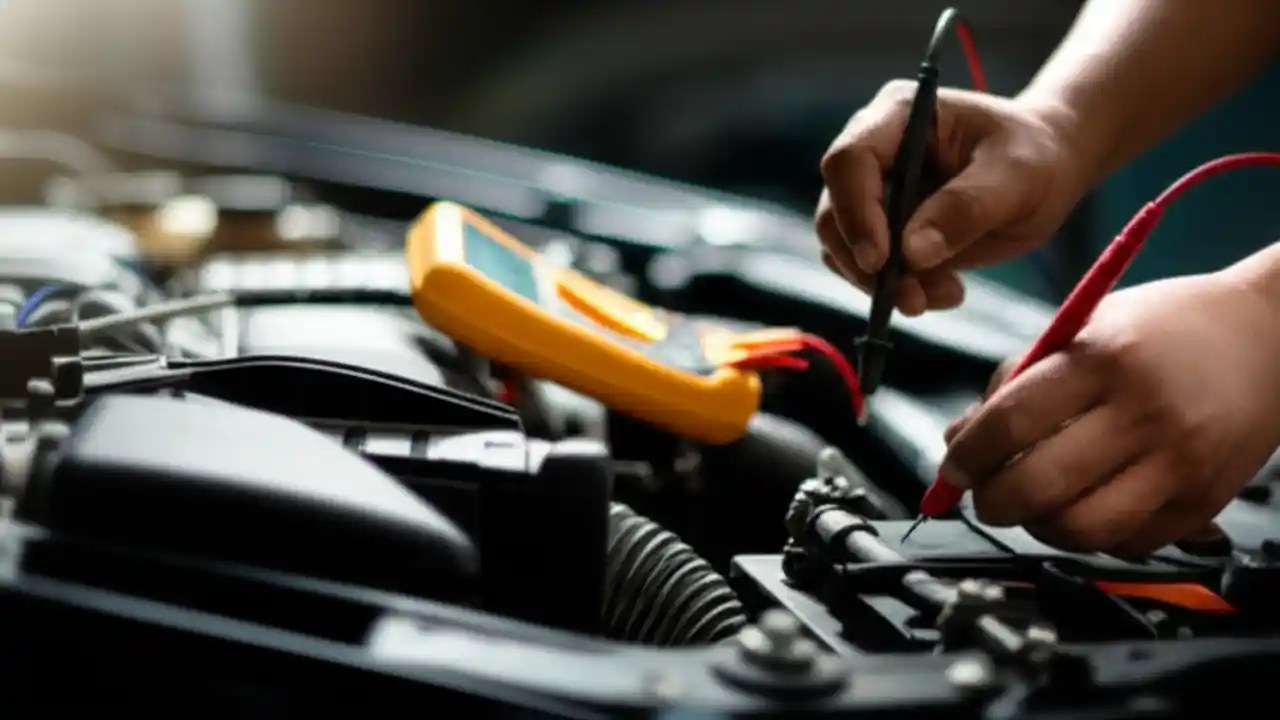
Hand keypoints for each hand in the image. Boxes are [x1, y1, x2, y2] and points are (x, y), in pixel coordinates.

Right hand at [816, 83, 1083, 314]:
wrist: (1048, 170)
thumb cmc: (1035, 156)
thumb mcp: (1017, 176)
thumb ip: (966, 208)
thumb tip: (913, 253)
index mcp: (897, 116)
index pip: (849, 161)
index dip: (854, 211)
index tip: (881, 261)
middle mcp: (873, 153)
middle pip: (835, 211)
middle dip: (866, 263)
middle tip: (912, 298)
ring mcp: (873, 194)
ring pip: (844, 248)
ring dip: (884, 285)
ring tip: (946, 294)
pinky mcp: (883, 232)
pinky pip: (869, 270)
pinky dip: (902, 291)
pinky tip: (947, 290)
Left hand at [939, 265, 1279, 555]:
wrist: (1267, 336)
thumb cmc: (1164, 328)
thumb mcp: (1082, 328)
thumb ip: (1015, 382)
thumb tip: (959, 441)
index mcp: (1103, 357)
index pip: (1010, 421)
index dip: (968, 455)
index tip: (952, 468)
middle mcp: (1143, 412)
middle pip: (1039, 486)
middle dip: (991, 502)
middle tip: (983, 497)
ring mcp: (1178, 462)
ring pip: (1081, 530)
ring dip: (1038, 528)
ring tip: (1032, 506)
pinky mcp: (1203, 500)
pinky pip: (1127, 543)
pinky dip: (1091, 536)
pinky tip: (1084, 506)